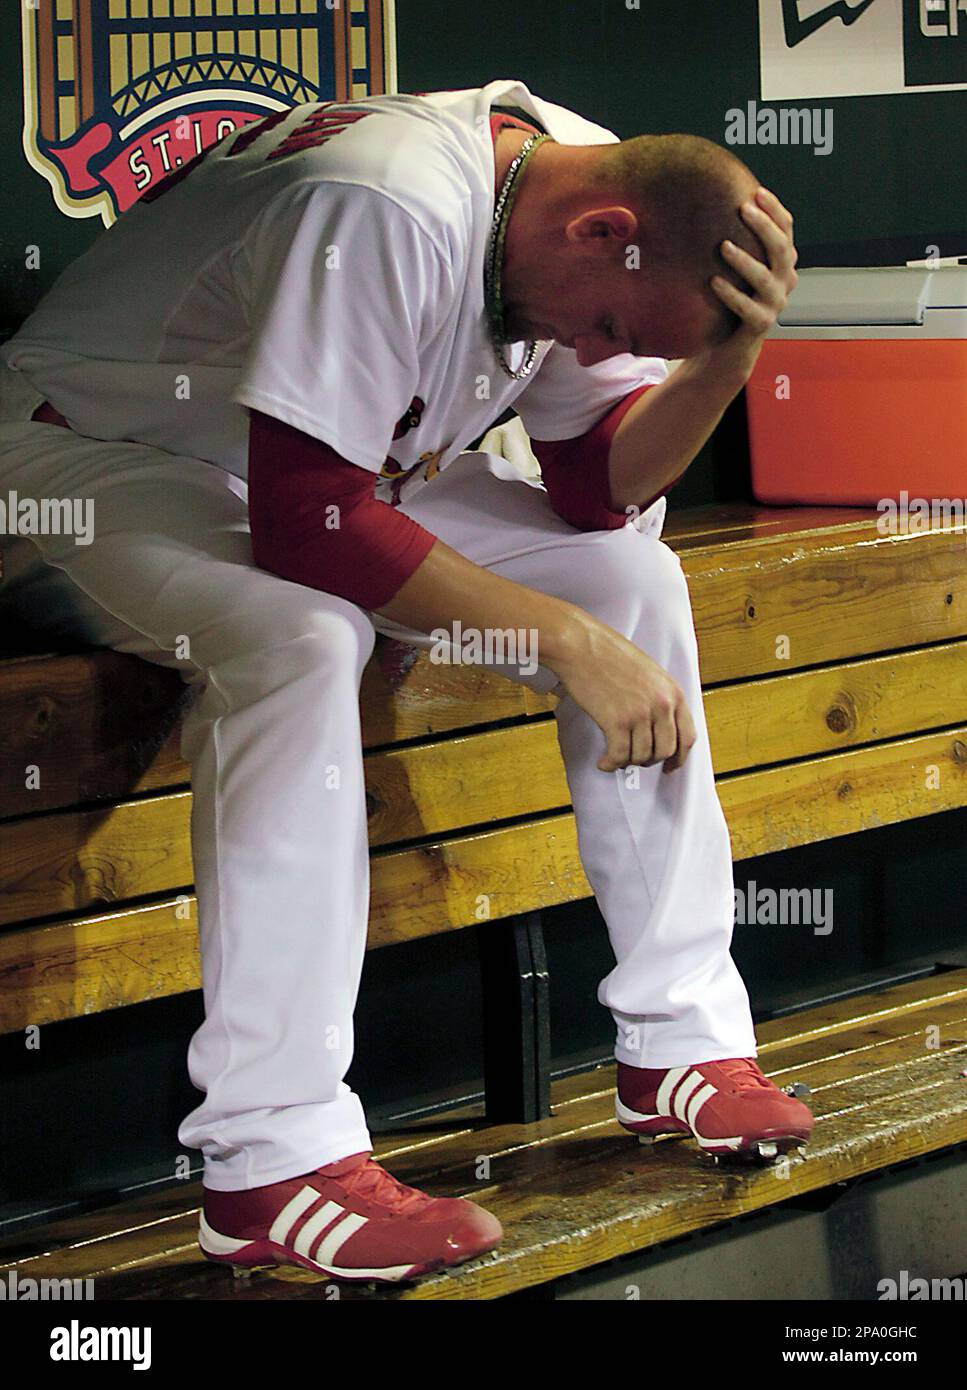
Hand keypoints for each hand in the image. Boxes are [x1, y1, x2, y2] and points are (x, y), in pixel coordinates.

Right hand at [547, 612, 696, 773]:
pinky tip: (604, 762)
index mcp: (673, 692)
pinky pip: (619, 755)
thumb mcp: (650, 673)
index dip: (679, 758)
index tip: (670, 766)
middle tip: (636, 760)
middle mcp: (662, 705)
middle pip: (665, 751)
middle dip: (650, 761)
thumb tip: (657, 729)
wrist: (582, 646)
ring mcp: (640, 714)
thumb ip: (660, 698)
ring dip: (627, 761)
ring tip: (616, 756)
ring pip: (642, 756)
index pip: (688, 736)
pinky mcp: (617, 721)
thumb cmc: (609, 654)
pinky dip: (611, 763)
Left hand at [700, 186, 799, 382]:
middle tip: (743, 209)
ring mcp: (775, 304)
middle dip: (764, 226)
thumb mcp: (735, 269)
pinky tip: (713, 282)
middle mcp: (784, 281)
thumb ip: (733, 242)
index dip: (775, 210)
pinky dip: (731, 295)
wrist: (728, 347)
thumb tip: (708, 203)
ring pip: (765, 278)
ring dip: (744, 260)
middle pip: (780, 248)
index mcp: (782, 263)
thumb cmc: (728, 301)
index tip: (756, 192)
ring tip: (723, 246)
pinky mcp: (761, 325)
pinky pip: (747, 308)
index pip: (786, 229)